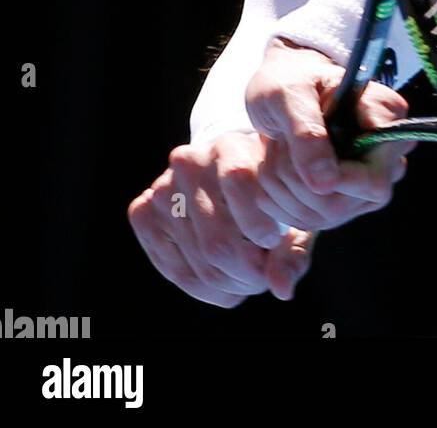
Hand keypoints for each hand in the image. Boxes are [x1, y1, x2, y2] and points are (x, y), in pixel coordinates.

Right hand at [127, 130, 313, 306]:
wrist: (229, 170)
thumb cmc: (267, 193)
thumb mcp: (289, 209)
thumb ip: (294, 250)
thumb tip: (281, 291)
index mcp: (228, 145)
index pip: (237, 182)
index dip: (259, 226)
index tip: (275, 240)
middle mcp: (188, 163)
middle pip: (217, 243)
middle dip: (249, 274)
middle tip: (264, 274)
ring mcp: (161, 189)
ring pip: (198, 266)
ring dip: (231, 286)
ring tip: (249, 278)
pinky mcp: (142, 212)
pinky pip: (174, 272)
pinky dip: (206, 290)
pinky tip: (225, 281)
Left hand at [244, 39, 416, 232]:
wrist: (284, 89)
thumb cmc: (293, 81)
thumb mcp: (292, 94)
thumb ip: (308, 133)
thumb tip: (324, 183)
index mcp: (387, 121)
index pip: (374, 177)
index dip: (335, 178)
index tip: (298, 156)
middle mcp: (384, 160)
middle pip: (343, 201)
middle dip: (297, 177)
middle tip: (280, 140)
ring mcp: (363, 186)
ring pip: (318, 214)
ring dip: (282, 184)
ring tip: (277, 147)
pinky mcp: (339, 204)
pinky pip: (303, 220)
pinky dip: (277, 197)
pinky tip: (275, 166)